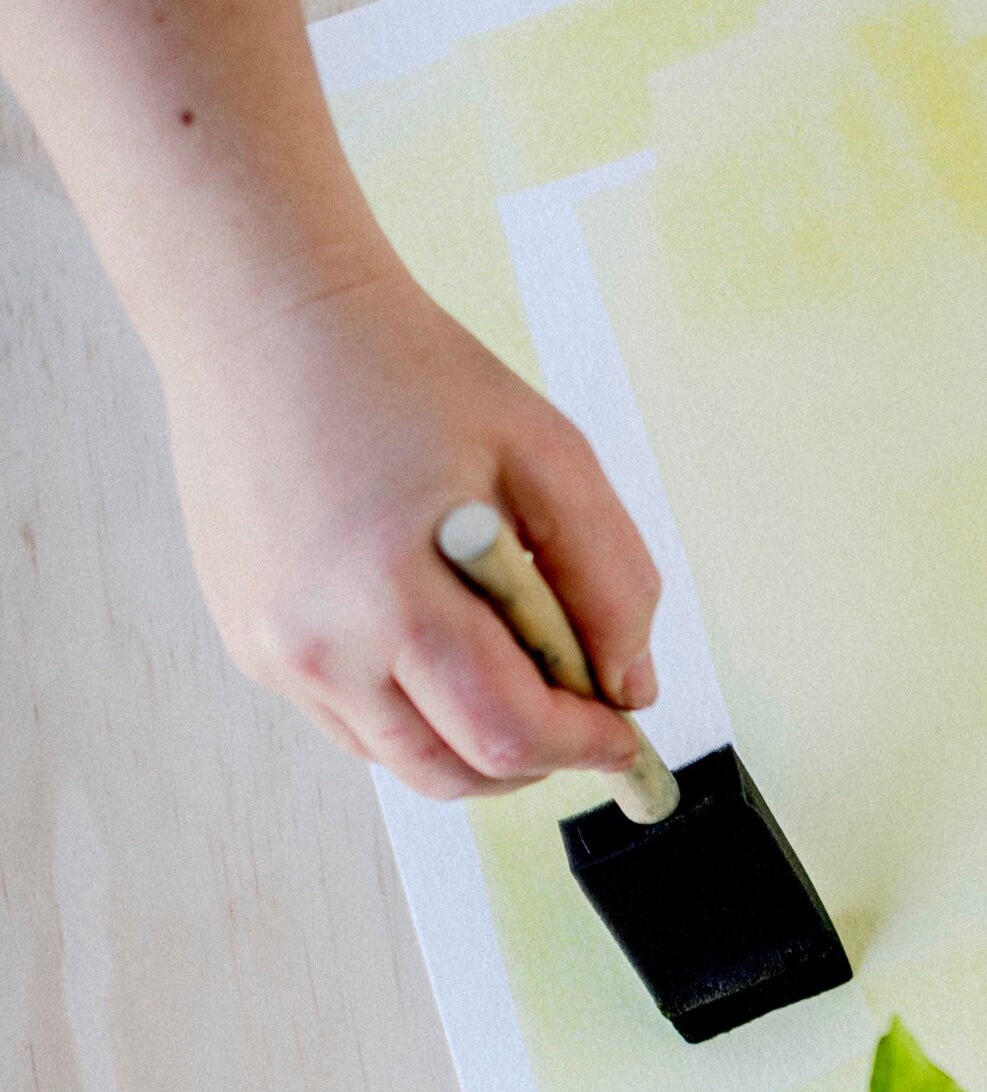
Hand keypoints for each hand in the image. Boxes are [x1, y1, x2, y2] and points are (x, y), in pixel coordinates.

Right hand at [165, 258, 661, 801]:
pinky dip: (416, 710)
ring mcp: (274, 652)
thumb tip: (629, 689)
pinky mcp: (253, 648)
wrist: (265, 321)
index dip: (584, 746)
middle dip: (536, 758)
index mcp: (388, 589)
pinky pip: (355, 723)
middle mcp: (316, 641)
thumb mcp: (548, 454)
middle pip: (455, 770)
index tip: (624, 735)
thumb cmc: (407, 373)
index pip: (507, 731)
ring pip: (404, 761)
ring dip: (475, 742)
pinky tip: (437, 636)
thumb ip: (611, 579)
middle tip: (578, 711)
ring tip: (510, 663)